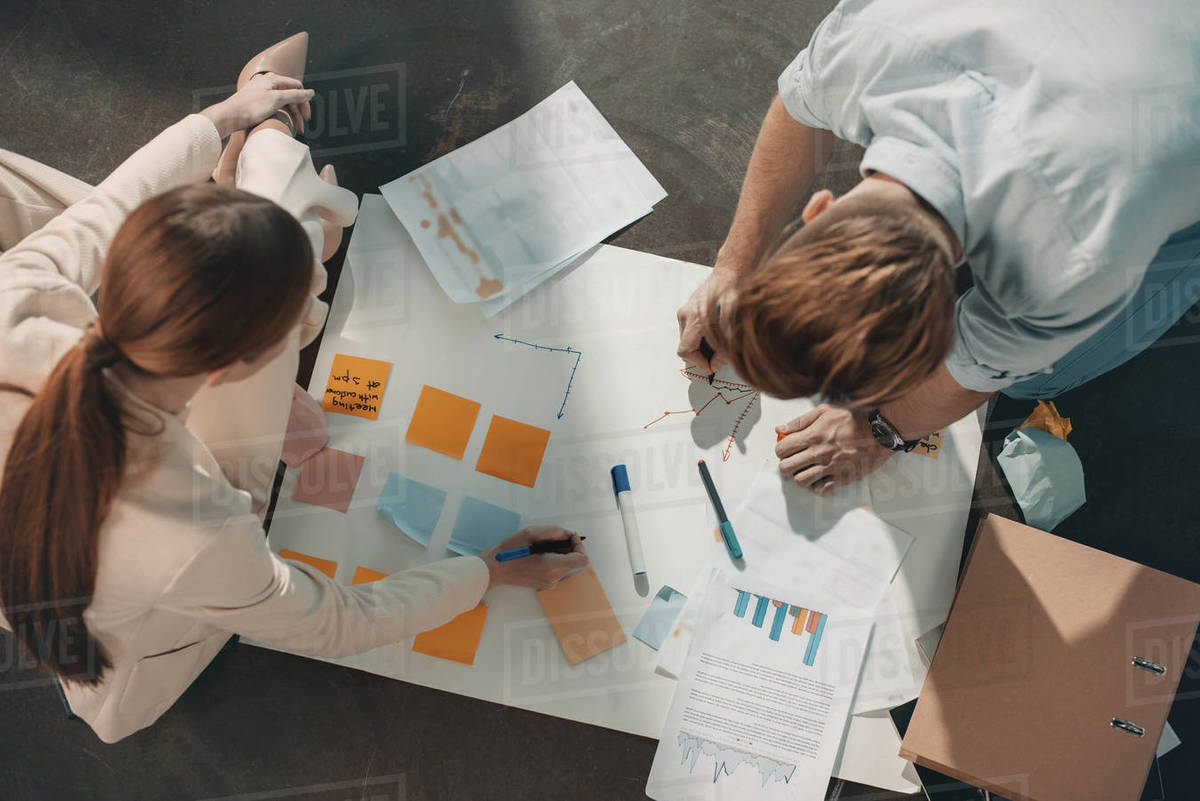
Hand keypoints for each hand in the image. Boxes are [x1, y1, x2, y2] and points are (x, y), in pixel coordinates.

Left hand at [200, 72, 313, 138]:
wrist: (230, 116)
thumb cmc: (252, 107)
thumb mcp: (277, 99)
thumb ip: (295, 95)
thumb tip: (311, 92)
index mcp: (273, 79)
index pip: (297, 87)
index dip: (304, 102)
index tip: (306, 118)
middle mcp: (267, 83)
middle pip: (290, 95)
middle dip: (297, 112)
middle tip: (301, 127)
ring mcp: (261, 91)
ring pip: (282, 102)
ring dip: (290, 116)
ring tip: (293, 129)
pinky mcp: (256, 101)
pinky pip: (274, 106)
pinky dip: (280, 115)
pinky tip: (281, 124)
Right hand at [480, 526, 587, 589]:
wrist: (495, 570)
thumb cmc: (509, 552)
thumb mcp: (530, 533)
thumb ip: (553, 531)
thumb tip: (567, 534)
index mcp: (552, 566)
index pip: (582, 559)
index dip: (579, 545)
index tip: (568, 537)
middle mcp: (554, 577)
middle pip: (574, 561)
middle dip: (567, 547)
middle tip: (551, 538)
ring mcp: (549, 583)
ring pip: (566, 564)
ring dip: (559, 552)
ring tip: (541, 546)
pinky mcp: (545, 583)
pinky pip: (557, 569)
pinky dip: (553, 559)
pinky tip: (539, 554)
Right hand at [676, 266, 736, 373]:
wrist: (732, 272)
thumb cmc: (734, 292)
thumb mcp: (734, 321)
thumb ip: (725, 346)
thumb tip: (720, 363)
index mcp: (694, 318)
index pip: (686, 351)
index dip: (700, 363)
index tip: (713, 367)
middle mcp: (686, 315)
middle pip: (686, 347)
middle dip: (701, 356)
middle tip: (719, 357)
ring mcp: (686, 311)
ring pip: (688, 340)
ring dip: (702, 346)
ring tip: (721, 343)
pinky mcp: (690, 309)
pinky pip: (691, 331)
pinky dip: (702, 337)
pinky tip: (717, 333)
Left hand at [775, 404, 892, 494]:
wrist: (881, 431)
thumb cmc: (854, 418)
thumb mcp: (825, 411)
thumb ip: (800, 421)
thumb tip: (780, 429)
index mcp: (812, 436)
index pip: (781, 450)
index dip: (781, 449)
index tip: (787, 448)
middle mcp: (819, 454)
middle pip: (786, 468)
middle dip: (786, 464)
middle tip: (794, 460)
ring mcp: (830, 468)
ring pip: (801, 481)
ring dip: (800, 476)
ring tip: (807, 469)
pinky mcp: (842, 478)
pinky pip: (821, 490)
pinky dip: (817, 486)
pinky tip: (821, 476)